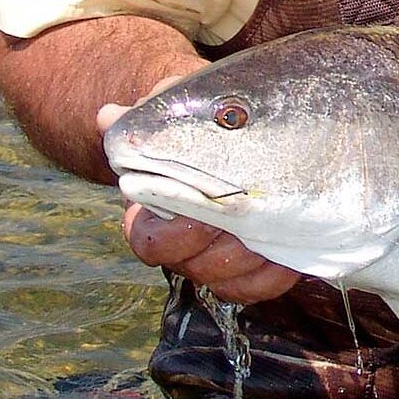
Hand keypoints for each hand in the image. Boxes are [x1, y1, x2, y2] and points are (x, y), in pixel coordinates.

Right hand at [97, 80, 301, 306]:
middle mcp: (180, 247)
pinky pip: (258, 286)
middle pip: (196, 266)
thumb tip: (109, 116)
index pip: (151, 242)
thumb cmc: (194, 123)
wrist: (229, 130)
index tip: (202, 209)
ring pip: (227, 279)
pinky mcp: (248, 268)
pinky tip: (289, 250)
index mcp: (151, 216)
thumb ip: (148, 117)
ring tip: (277, 225)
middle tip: (250, 215)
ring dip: (253, 256)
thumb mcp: (174, 112)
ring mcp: (212, 261)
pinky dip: (274, 273)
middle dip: (224, 246)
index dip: (178, 232)